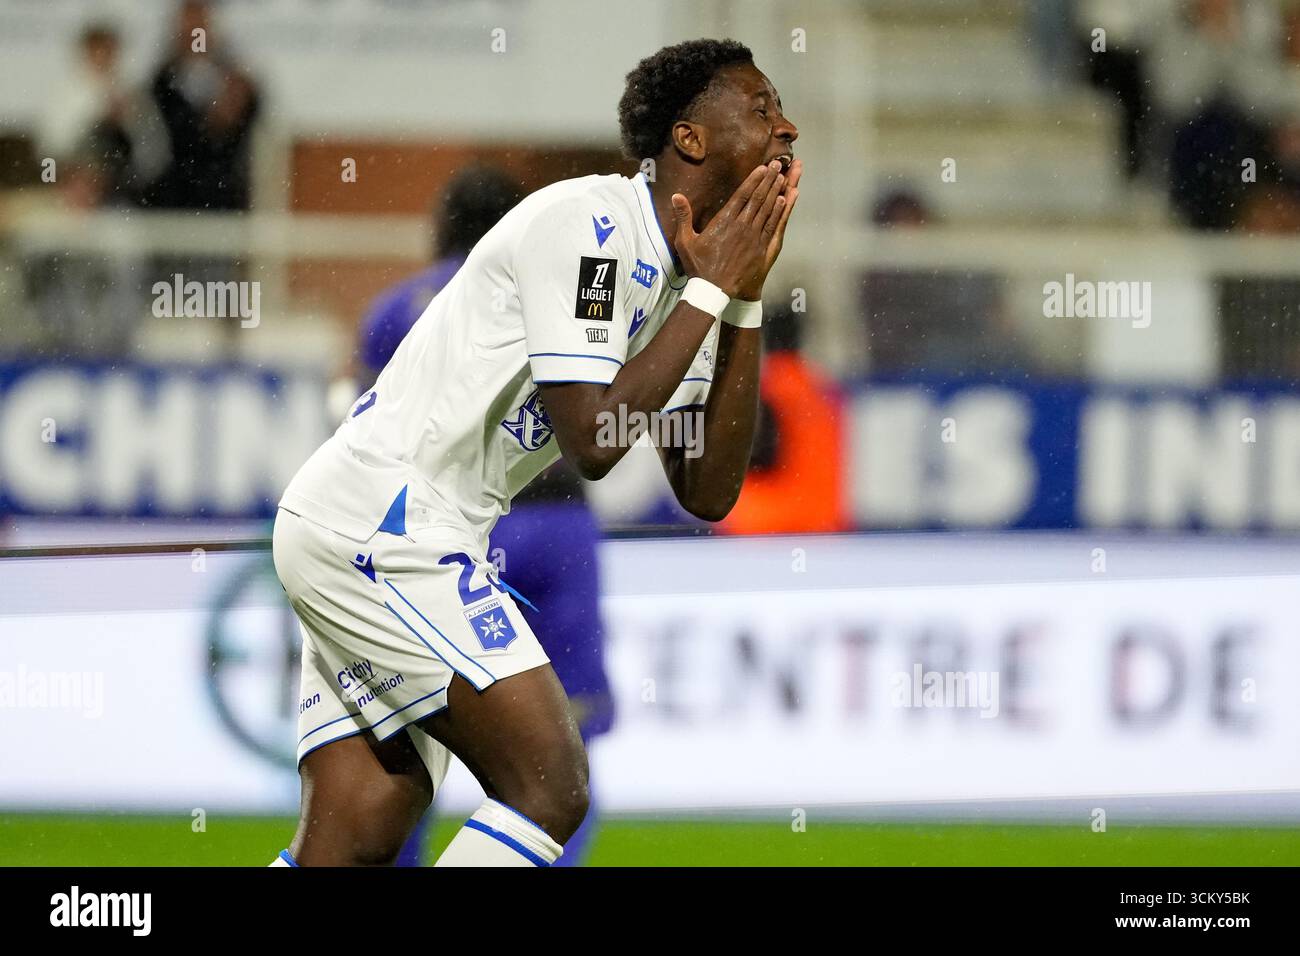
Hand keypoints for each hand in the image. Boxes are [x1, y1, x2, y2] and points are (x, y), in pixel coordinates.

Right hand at [671, 160, 787, 298]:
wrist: (713, 290)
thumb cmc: (698, 266)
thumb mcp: (685, 242)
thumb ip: (683, 217)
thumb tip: (675, 196)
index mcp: (724, 222)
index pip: (742, 195)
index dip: (754, 180)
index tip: (763, 168)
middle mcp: (741, 226)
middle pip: (758, 198)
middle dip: (769, 180)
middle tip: (778, 164)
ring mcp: (753, 237)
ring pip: (768, 209)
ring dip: (777, 191)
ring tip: (784, 176)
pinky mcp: (761, 248)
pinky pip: (773, 225)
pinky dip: (780, 211)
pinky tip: (785, 200)